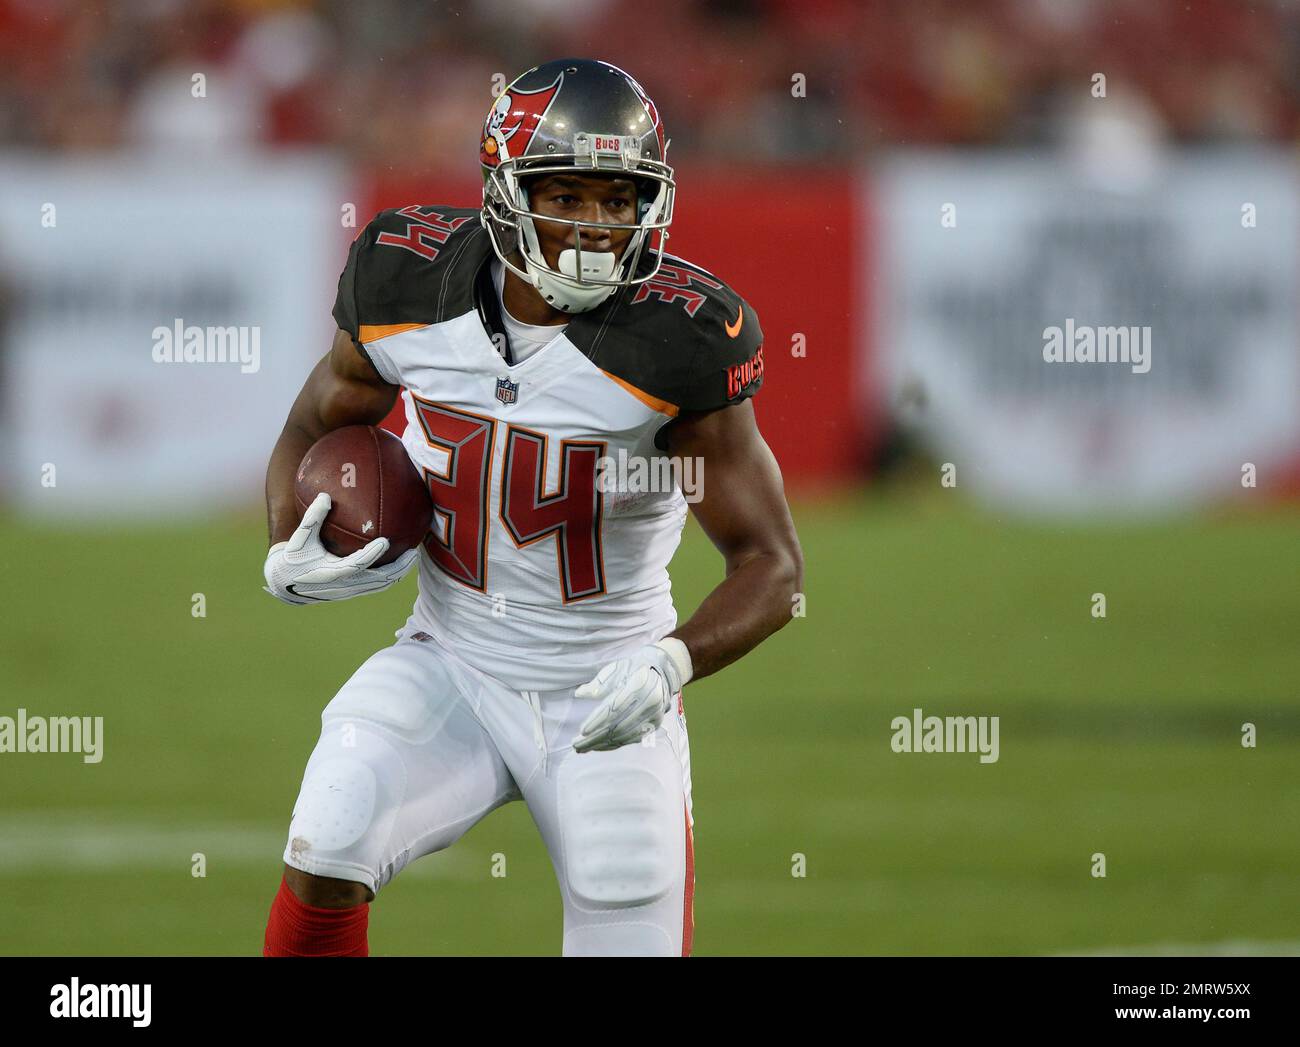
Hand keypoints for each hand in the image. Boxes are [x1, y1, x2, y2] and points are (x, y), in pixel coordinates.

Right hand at [263, 492, 417, 604]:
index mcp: (329, 573)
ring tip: (413, 556)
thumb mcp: (299, 538)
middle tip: (413, 552)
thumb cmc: (293, 558)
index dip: (370, 555)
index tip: (385, 541)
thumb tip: (326, 496)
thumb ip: (312, 518)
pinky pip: (377, 586)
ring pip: (381, 585)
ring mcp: (350, 591)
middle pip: (377, 580)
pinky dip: (391, 575)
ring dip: (399, 572)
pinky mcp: (353, 592)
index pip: (355, 565)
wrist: (286, 584)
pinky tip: (401, 562)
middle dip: (397, 567)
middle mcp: (343, 585)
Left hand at [572, 642, 689, 752]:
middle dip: (596, 737)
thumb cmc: (634, 668)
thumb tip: (579, 694)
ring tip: (582, 748)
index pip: (616, 707)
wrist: (662, 672)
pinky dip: (613, 744)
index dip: (598, 720)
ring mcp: (654, 715)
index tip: (582, 730)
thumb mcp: (616, 669)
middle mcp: (650, 702)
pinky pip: (631, 739)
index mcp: (640, 684)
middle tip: (576, 745)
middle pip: (619, 725)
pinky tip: (598, 746)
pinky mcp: (654, 724)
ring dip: (602, 744)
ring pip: (624, 735)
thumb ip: (598, 683)